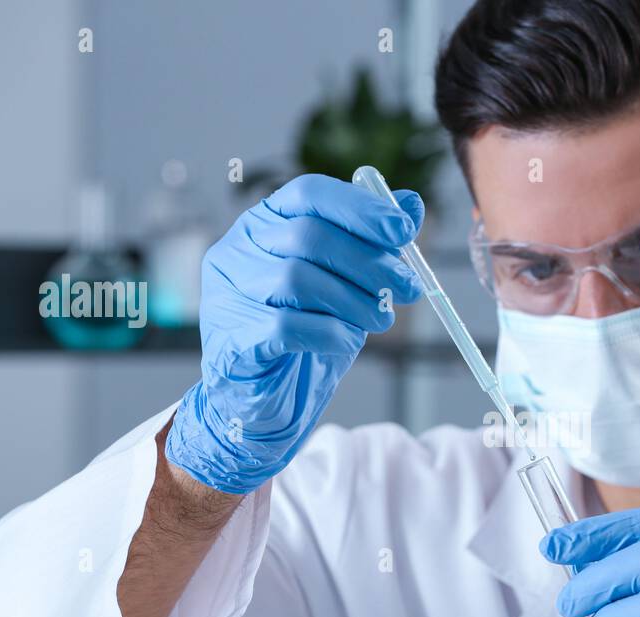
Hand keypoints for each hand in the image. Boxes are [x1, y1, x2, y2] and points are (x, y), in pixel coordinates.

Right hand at [166, 174, 423, 493]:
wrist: (264, 399)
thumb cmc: (304, 334)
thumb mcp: (346, 284)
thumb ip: (373, 243)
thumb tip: (411, 205)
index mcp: (264, 224)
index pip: (309, 194)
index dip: (360, 208)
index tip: (403, 232)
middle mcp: (237, 250)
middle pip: (308, 236)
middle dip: (370, 262)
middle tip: (408, 288)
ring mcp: (227, 293)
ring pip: (297, 279)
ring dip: (354, 300)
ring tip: (380, 318)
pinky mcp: (232, 338)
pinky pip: (286, 327)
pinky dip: (328, 332)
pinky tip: (344, 340)